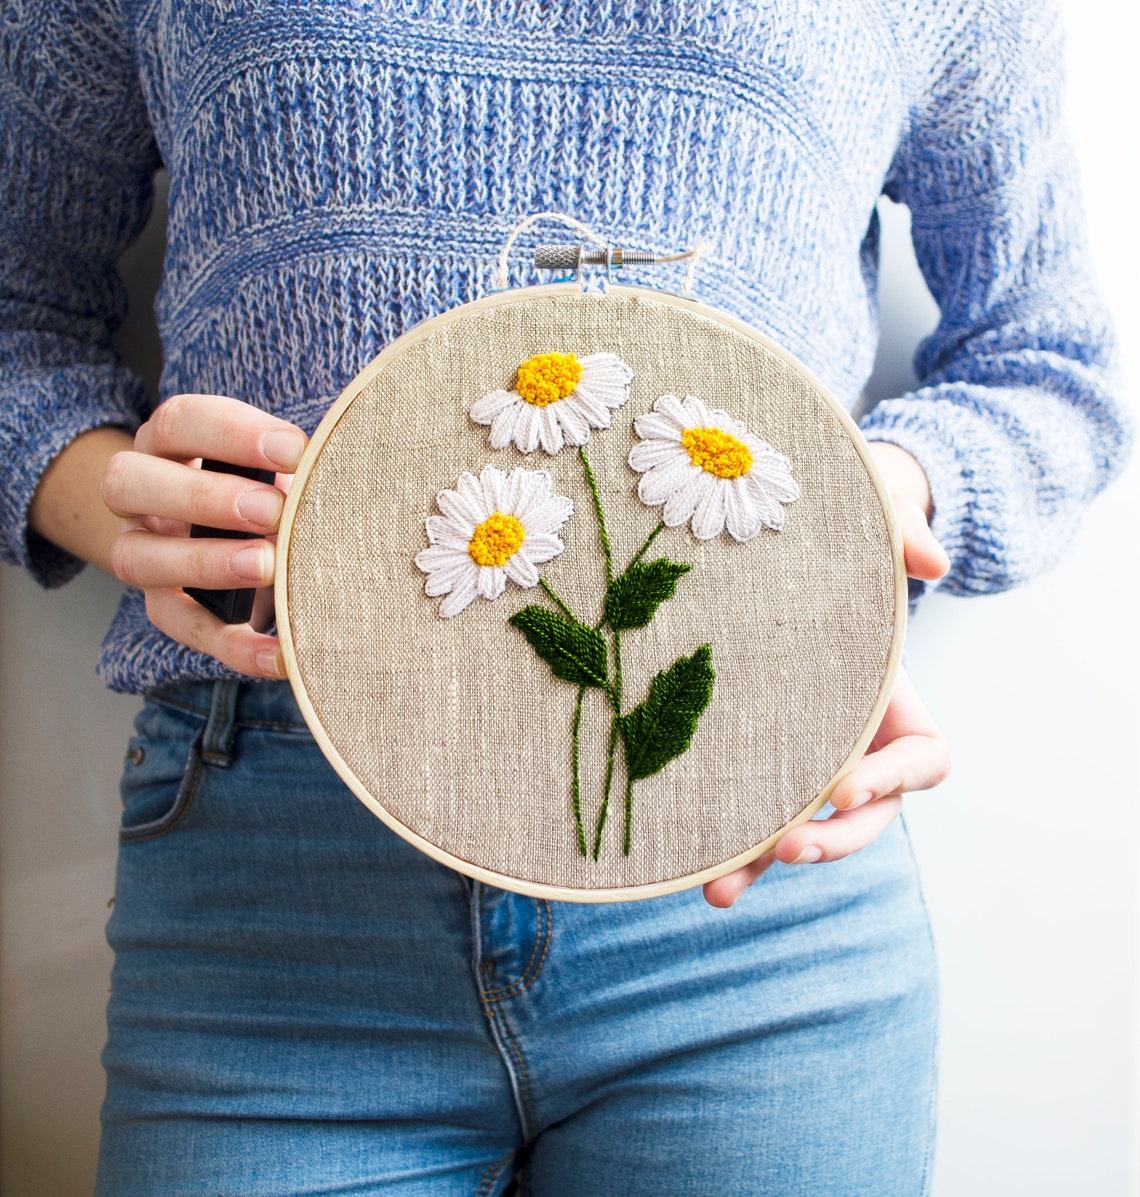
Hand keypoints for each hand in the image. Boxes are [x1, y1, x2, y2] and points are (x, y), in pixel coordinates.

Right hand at [101, 394, 307, 677]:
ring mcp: (143, 553)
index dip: (233, 434)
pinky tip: (278, 653)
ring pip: (138, 558)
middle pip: (130, 482)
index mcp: (169, 445)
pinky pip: (185, 630)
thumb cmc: (263, 488)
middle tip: (272, 512)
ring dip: (205, 563)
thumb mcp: (275, 469)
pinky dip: (234, 646)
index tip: (294, 450)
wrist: (224, 533)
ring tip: (267, 567)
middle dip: (204, 497)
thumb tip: (348, 472)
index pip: (180, 423)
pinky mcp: (163, 607)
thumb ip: (296, 468)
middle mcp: (140, 497)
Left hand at [703, 442, 950, 907]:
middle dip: (832, 840)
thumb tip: (935, 560)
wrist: (777, 559)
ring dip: (763, 862)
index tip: (848, 783)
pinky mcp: (748, 765)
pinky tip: (682, 869)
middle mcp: (852, 743)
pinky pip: (743, 817)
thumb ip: (901, 530)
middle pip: (865, 817)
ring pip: (797, 831)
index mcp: (893, 704)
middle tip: (789, 846)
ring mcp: (798, 760)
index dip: (896, 778)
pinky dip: (721, 847)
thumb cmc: (836, 543)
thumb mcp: (869, 523)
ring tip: (718, 887)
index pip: (924, 758)